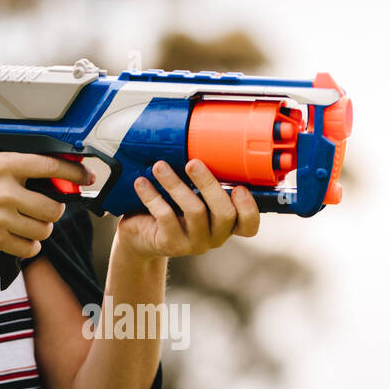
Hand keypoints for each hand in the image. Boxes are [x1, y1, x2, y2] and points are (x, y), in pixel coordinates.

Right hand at [0, 146, 89, 256]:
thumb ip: (8, 156)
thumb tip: (41, 156)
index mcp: (4, 164)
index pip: (51, 166)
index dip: (75, 173)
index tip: (86, 177)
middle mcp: (6, 190)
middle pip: (54, 207)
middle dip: (54, 209)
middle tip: (45, 208)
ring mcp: (1, 217)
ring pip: (44, 229)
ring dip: (42, 229)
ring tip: (30, 224)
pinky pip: (30, 248)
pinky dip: (30, 246)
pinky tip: (21, 239)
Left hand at [121, 159, 259, 258]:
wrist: (141, 235)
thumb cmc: (171, 208)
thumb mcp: (191, 195)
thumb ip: (204, 182)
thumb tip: (204, 144)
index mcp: (226, 224)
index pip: (249, 225)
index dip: (249, 208)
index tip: (240, 187)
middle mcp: (215, 237)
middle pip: (224, 214)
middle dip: (209, 185)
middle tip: (193, 163)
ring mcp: (194, 243)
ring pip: (194, 212)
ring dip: (176, 184)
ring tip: (159, 166)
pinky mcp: (171, 244)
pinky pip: (165, 216)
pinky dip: (153, 196)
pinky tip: (142, 183)